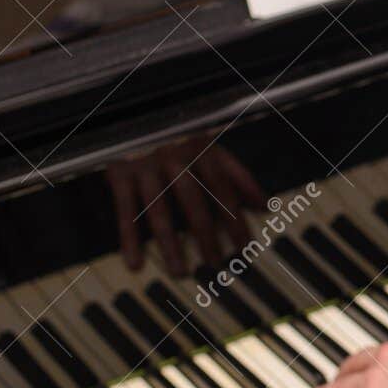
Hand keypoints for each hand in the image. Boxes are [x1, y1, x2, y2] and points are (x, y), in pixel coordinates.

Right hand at [105, 136, 265, 274]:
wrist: (132, 116)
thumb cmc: (179, 140)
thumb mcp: (213, 149)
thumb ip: (239, 176)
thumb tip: (267, 205)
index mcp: (202, 149)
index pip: (224, 189)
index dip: (236, 218)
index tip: (245, 245)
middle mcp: (175, 156)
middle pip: (194, 203)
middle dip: (207, 236)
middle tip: (215, 263)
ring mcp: (147, 165)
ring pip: (159, 211)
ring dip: (170, 245)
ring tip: (180, 272)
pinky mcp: (120, 174)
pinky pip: (125, 212)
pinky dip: (130, 239)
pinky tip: (135, 263)